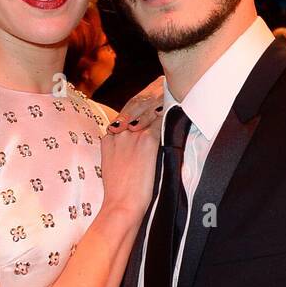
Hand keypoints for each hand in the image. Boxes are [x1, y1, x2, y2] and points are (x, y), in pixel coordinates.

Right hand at [99, 88, 164, 222]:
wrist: (121, 205)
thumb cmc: (120, 194)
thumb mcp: (113, 167)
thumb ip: (120, 152)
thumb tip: (131, 148)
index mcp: (109, 139)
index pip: (125, 112)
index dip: (138, 100)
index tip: (149, 92)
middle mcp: (119, 133)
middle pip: (135, 104)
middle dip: (149, 92)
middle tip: (161, 81)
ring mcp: (132, 135)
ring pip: (147, 108)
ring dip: (159, 95)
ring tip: (169, 86)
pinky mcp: (147, 141)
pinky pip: (160, 120)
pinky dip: (168, 110)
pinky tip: (176, 102)